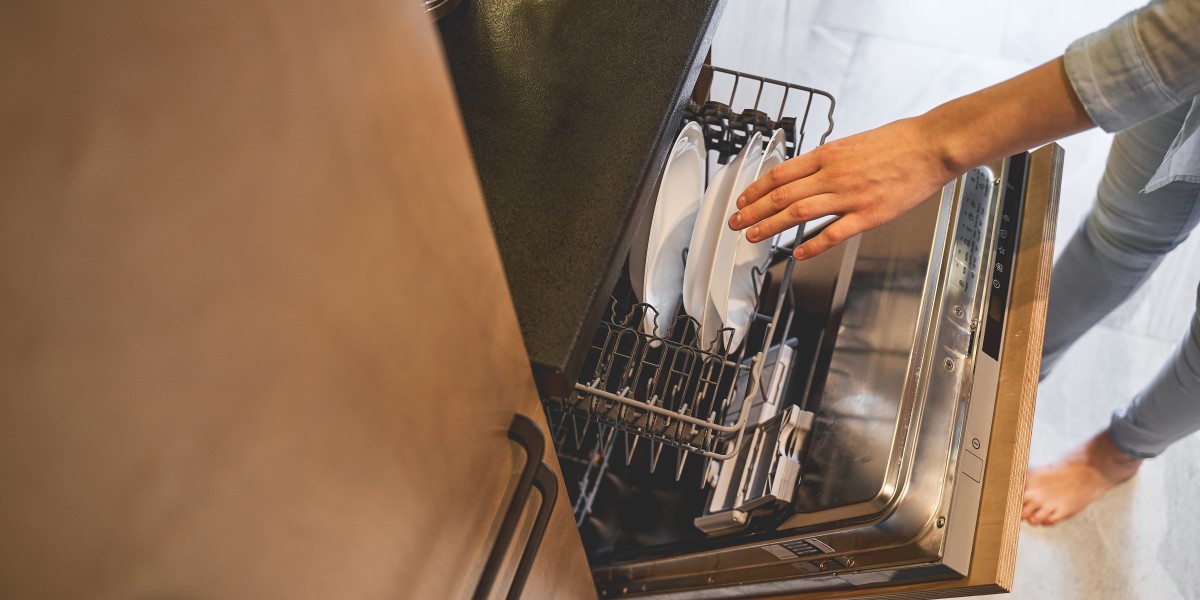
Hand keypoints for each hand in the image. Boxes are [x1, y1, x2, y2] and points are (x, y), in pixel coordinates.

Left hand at [726, 116, 957, 259]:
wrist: (932, 145)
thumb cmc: (899, 141)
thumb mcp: (854, 142)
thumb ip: (830, 159)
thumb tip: (808, 172)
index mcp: (829, 154)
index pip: (781, 173)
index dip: (757, 188)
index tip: (743, 199)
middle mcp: (834, 175)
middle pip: (782, 194)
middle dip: (754, 210)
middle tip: (736, 222)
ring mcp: (850, 196)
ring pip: (799, 213)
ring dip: (771, 226)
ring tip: (753, 236)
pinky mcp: (869, 215)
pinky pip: (833, 233)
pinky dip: (812, 245)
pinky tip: (798, 254)